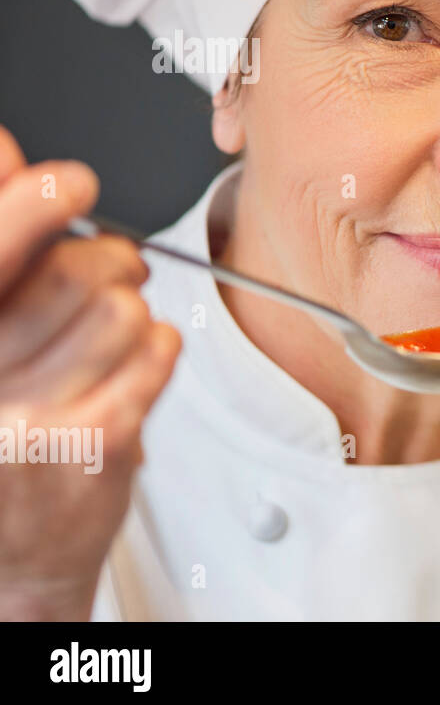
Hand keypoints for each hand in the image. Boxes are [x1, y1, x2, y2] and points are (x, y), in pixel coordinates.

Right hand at [0, 124, 180, 619]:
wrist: (15, 552)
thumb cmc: (1, 425)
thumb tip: (4, 152)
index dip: (30, 206)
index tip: (70, 181)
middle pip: (73, 272)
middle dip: (105, 263)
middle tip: (111, 274)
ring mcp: (33, 416)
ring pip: (124, 309)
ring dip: (129, 315)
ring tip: (103, 346)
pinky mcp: (96, 442)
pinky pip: (159, 351)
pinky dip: (157, 349)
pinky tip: (129, 373)